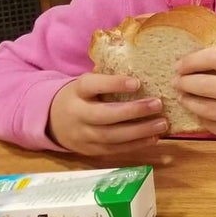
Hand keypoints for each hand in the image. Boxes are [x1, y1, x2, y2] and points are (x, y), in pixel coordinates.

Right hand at [48, 74, 166, 155]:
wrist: (53, 120)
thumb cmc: (82, 96)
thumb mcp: (87, 83)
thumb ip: (108, 78)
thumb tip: (142, 66)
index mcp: (77, 92)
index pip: (91, 86)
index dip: (113, 84)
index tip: (137, 82)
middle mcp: (76, 114)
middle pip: (103, 115)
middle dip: (133, 111)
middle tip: (158, 104)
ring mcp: (81, 135)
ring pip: (110, 136)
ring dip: (139, 131)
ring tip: (162, 124)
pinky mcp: (89, 150)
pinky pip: (113, 149)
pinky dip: (135, 145)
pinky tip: (154, 138)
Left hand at [175, 46, 215, 143]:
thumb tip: (207, 52)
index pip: (215, 59)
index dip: (192, 60)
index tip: (181, 63)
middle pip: (204, 85)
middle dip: (184, 81)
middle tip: (177, 80)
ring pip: (205, 109)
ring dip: (189, 101)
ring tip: (184, 95)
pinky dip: (204, 118)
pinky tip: (201, 111)